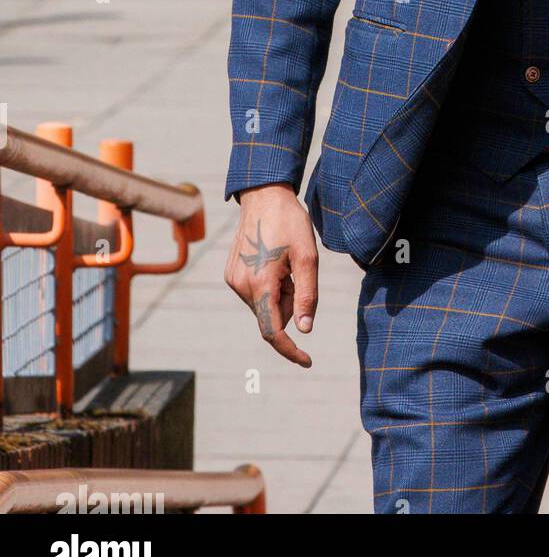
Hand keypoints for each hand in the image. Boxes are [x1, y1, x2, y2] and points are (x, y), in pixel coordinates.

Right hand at [224, 183, 317, 366]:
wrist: (264, 195)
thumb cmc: (290, 222)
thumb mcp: (308, 257)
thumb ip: (306, 295)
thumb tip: (305, 329)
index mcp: (260, 284)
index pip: (273, 332)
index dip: (290, 350)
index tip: (307, 361)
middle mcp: (241, 286)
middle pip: (271, 316)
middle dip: (290, 306)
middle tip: (300, 276)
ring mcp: (233, 280)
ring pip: (263, 306)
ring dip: (281, 295)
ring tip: (288, 264)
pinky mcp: (232, 273)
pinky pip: (255, 294)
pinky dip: (270, 288)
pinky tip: (277, 262)